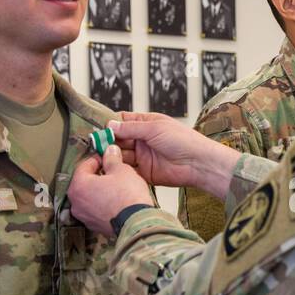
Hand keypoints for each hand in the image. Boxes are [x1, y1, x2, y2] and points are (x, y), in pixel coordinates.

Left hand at [68, 144, 151, 235]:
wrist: (137, 223)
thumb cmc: (127, 197)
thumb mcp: (121, 170)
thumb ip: (112, 159)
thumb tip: (110, 152)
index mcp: (78, 185)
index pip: (84, 165)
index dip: (97, 159)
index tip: (106, 158)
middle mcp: (76, 203)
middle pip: (84, 183)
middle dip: (97, 176)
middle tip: (111, 172)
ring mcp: (85, 216)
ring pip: (90, 198)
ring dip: (99, 191)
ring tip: (115, 188)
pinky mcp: (95, 226)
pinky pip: (96, 211)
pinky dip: (103, 205)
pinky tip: (116, 202)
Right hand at [110, 114, 240, 198]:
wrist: (198, 163)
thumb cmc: (183, 140)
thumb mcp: (154, 128)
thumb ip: (131, 128)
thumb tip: (110, 125)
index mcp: (146, 124)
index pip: (123, 122)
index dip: (111, 125)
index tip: (98, 129)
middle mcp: (143, 140)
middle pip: (119, 139)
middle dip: (107, 142)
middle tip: (95, 145)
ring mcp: (143, 156)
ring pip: (121, 155)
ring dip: (111, 156)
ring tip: (100, 156)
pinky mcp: (145, 172)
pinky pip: (128, 171)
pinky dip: (119, 170)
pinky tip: (110, 169)